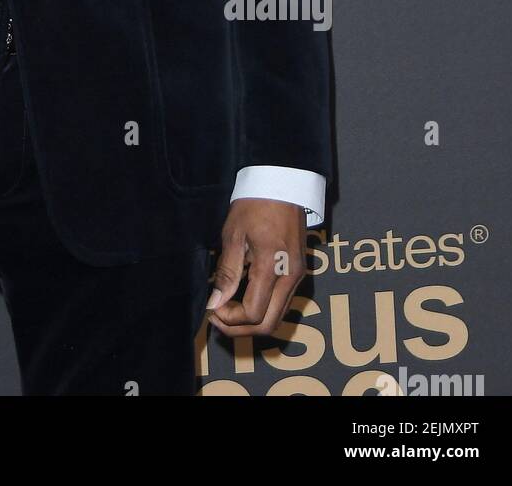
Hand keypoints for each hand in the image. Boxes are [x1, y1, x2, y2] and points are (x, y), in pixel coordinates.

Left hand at [205, 198, 306, 338]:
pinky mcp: (298, 271)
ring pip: (278, 316)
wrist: (282, 183)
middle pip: (269, 325)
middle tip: (218, 318)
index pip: (253, 314)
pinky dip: (263, 309)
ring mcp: (298, 276)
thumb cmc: (255, 204)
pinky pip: (282, 302)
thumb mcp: (234, 235)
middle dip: (241, 329)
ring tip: (227, 309)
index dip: (230, 319)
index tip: (212, 310)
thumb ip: (227, 273)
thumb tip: (215, 302)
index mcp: (273, 267)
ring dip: (252, 321)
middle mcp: (291, 277)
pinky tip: (243, 296)